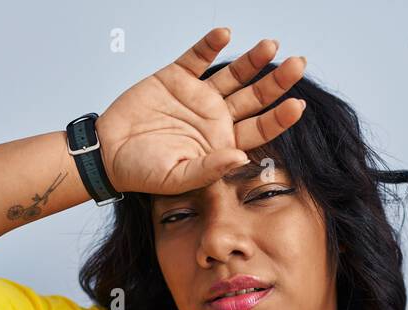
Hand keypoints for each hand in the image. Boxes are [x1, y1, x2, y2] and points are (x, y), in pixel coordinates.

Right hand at [95, 27, 306, 195]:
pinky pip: (197, 56)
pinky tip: (224, 34)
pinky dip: (210, 44)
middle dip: (277, 82)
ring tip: (270, 46)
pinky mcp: (176, 77)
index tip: (297, 105)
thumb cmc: (144, 173)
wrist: (109, 152)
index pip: (259, 129)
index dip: (279, 118)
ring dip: (252, 60)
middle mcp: (216, 117)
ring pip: (233, 74)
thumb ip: (210, 168)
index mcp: (223, 143)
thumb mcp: (178, 178)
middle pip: (255, 97)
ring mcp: (198, 95)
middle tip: (298, 65)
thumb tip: (240, 156)